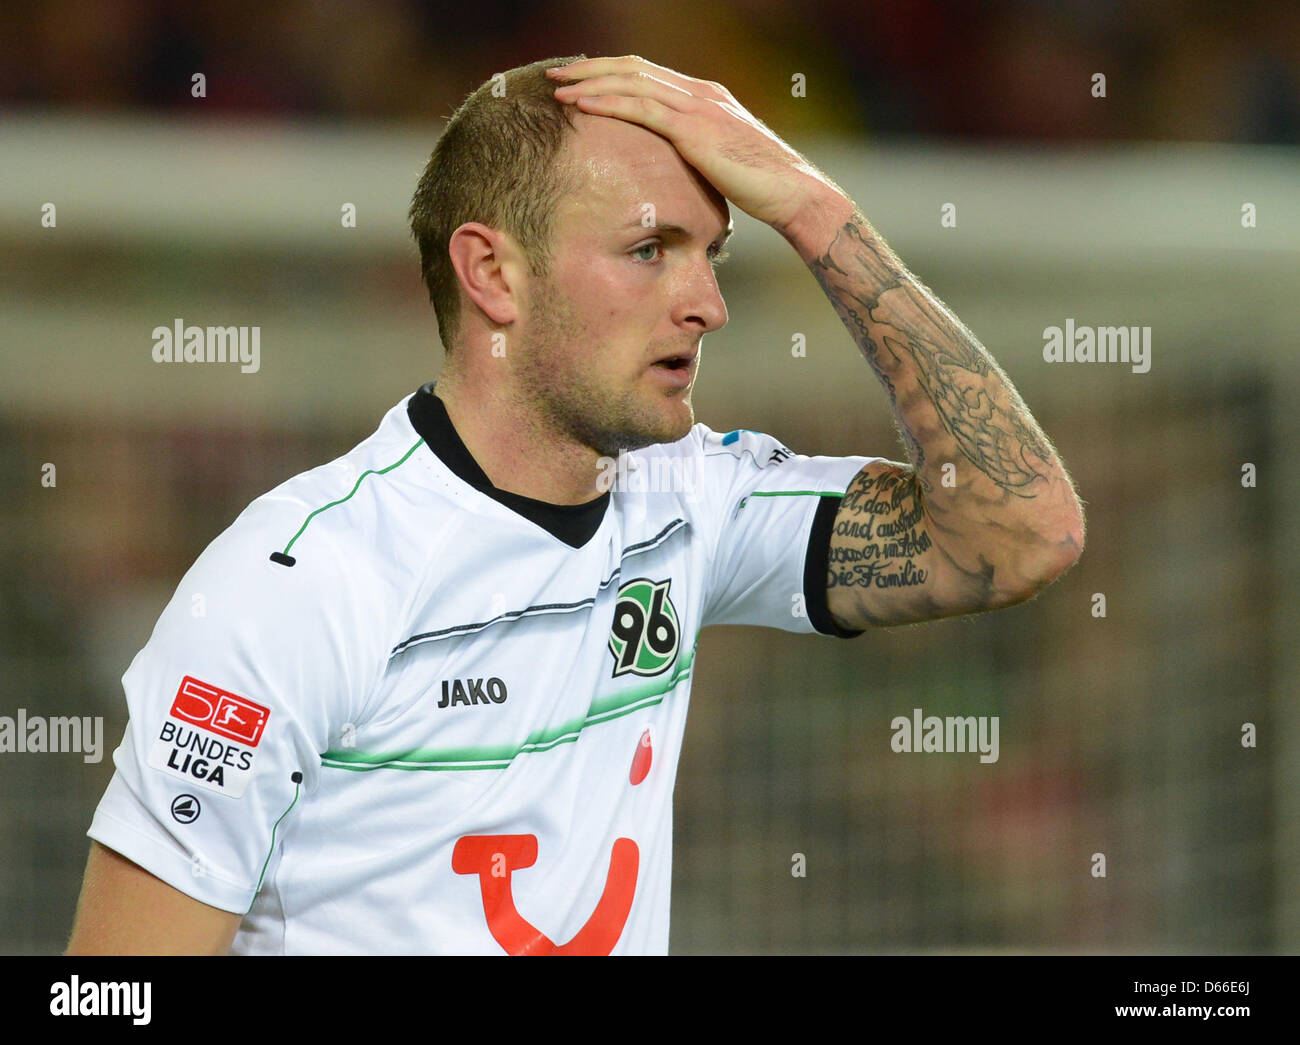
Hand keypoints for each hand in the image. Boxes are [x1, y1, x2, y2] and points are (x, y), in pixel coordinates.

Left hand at [547, 56, 841, 233]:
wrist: (793, 193)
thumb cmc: (762, 187)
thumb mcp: (721, 163)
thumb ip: (695, 155)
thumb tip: (672, 171)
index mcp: (705, 97)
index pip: (648, 75)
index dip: (610, 74)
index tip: (580, 81)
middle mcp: (700, 93)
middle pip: (633, 69)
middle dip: (591, 70)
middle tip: (557, 76)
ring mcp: (698, 107)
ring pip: (632, 83)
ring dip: (590, 83)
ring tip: (558, 88)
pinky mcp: (695, 130)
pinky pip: (641, 109)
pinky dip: (607, 103)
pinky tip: (581, 106)